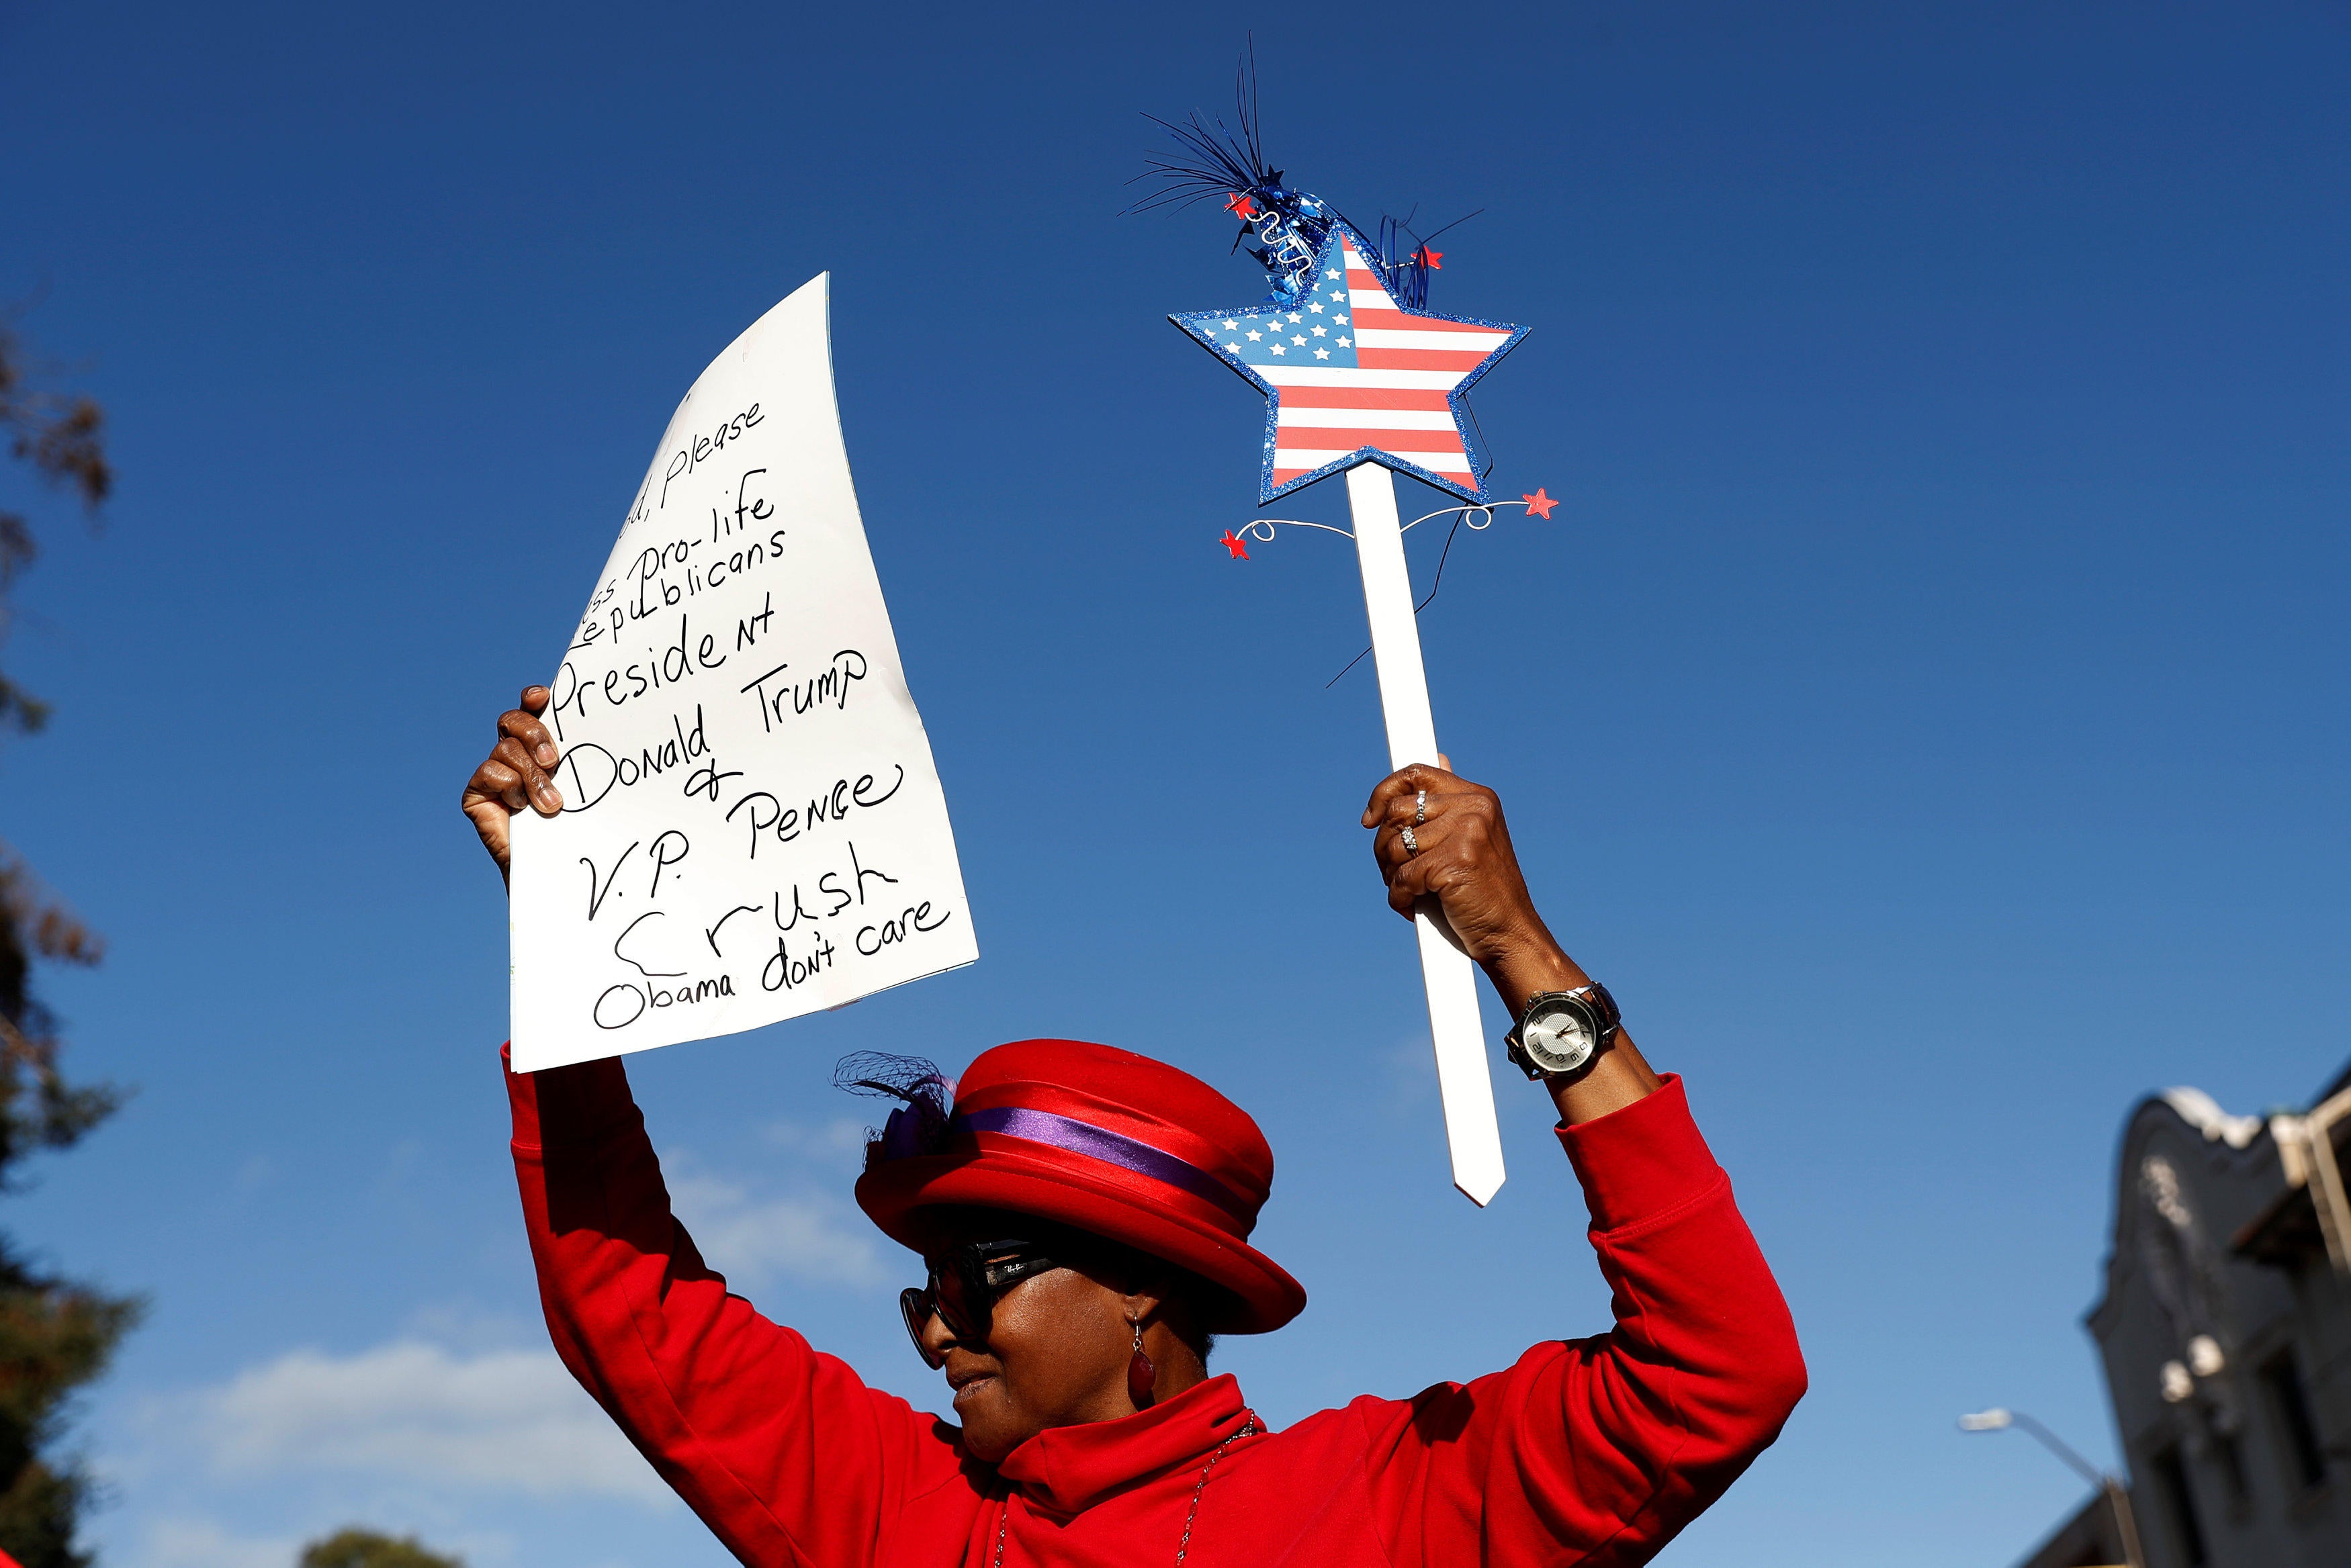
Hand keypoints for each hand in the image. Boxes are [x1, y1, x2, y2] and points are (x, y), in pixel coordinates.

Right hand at [461, 685, 564, 883]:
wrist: (556, 868)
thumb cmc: (576, 825)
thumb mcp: (583, 786)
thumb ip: (581, 757)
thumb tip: (603, 727)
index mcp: (542, 745)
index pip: (533, 710)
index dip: (533, 698)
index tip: (543, 697)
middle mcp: (516, 753)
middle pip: (512, 720)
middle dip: (533, 734)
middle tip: (552, 760)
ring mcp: (495, 772)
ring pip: (506, 748)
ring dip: (531, 775)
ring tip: (551, 804)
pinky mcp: (477, 793)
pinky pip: (489, 772)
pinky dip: (509, 787)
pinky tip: (521, 808)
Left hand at [1363, 761, 1661, 1123]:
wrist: (1510, 935)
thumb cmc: (1484, 892)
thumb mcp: (1471, 837)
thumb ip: (1450, 803)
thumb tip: (1439, 758)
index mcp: (1478, 797)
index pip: (1416, 774)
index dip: (1383, 792)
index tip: (1369, 819)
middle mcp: (1474, 808)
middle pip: (1396, 812)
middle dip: (1384, 847)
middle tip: (1395, 872)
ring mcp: (1466, 833)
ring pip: (1394, 846)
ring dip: (1391, 876)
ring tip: (1411, 892)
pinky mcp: (1455, 863)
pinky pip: (1403, 877)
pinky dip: (1400, 898)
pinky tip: (1414, 908)